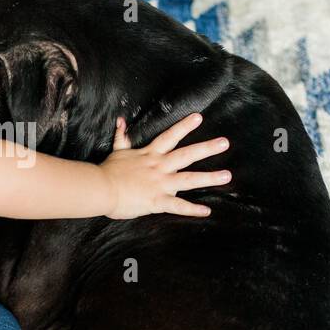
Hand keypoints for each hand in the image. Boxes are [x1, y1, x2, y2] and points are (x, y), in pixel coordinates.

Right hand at [100, 113, 230, 219]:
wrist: (101, 187)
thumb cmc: (108, 170)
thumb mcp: (117, 151)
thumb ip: (121, 137)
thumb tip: (120, 121)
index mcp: (150, 155)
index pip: (170, 137)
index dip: (184, 126)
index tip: (199, 117)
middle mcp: (159, 167)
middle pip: (187, 155)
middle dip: (207, 148)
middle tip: (225, 142)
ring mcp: (160, 184)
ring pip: (188, 179)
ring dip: (209, 178)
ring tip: (227, 176)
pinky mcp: (157, 200)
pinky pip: (178, 206)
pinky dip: (192, 209)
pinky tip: (207, 211)